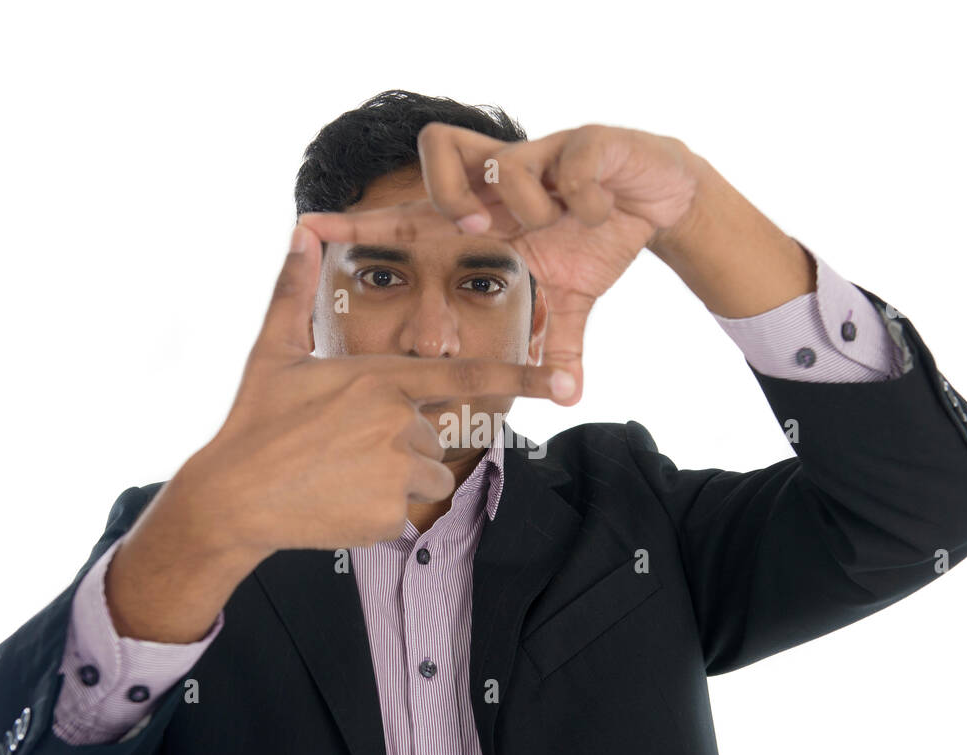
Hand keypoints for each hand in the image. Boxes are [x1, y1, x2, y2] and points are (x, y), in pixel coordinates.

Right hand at [172, 224, 567, 555]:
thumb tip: (299, 233)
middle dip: (400, 445)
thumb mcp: (273, 353)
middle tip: (345, 452)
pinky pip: (406, 511)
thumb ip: (294, 292)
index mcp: (379, 378)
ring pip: (428, 476)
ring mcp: (396, 469)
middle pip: (433, 435)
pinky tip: (338, 503)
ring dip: (397, 480)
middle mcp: (398, 420)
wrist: (232, 497)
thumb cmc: (253, 422)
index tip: (565, 382)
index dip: (522, 377)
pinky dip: (379, 512)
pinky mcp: (390, 512)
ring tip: (341, 476)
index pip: (467, 374)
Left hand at [296, 122, 706, 404]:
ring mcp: (539, 157)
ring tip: (549, 221)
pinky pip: (569, 161)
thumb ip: (557, 344)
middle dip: (447, 196)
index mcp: (482, 216)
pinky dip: (581, 192)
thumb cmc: (596, 240)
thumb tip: (564, 398)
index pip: (409, 215)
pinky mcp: (584, 143)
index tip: (309, 227)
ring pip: (496, 155)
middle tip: (474, 230)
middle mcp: (499, 181)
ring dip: (520, 196)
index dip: (361, 221)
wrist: (656, 193)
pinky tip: (596, 210)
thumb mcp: (571, 300)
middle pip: (438, 152)